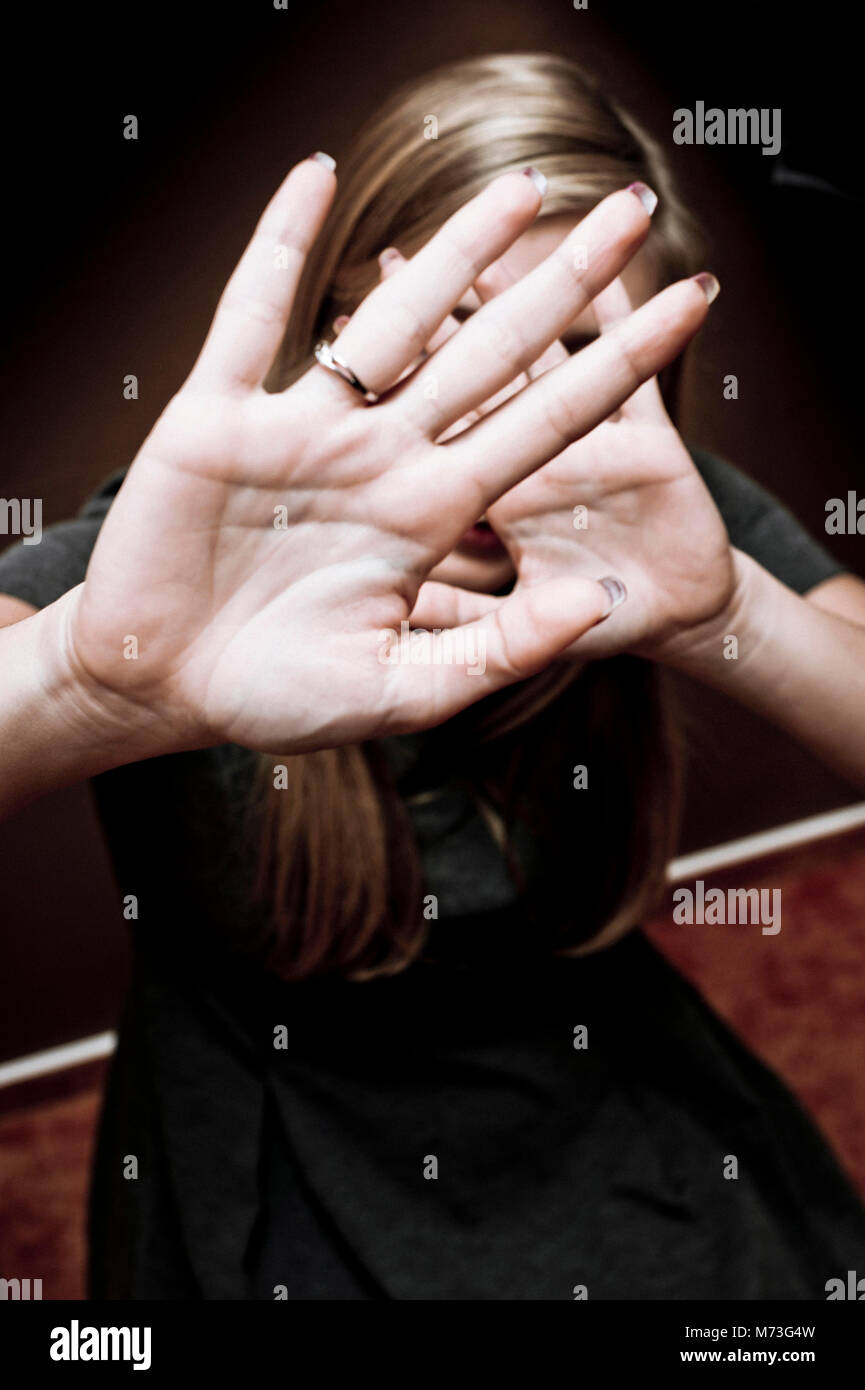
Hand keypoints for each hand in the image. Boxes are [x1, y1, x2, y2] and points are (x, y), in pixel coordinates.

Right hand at [64, 158, 710, 755]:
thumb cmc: (276, 698)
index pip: (544, 424)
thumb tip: (601, 600)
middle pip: (490, 353)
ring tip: (520, 184)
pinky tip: (313, 176)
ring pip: (389, 323)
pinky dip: (276, 246)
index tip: (688, 311)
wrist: (162, 685)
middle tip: (632, 210)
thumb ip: (502, 647)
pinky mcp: (218, 416)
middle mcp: (379, 458)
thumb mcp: (402, 691)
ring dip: (450, 252)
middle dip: (562, 284)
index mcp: (428, 514)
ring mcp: (302, 431)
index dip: (618, 368)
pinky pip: (249, 316)